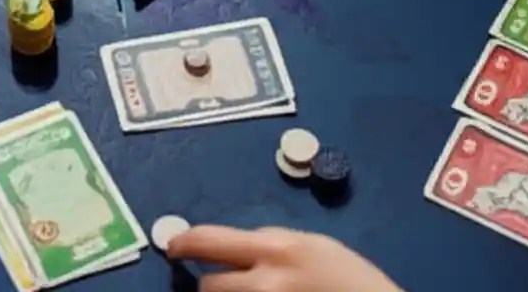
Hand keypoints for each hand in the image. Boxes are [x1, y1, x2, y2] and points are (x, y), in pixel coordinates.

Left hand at [168, 226, 402, 291]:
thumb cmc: (354, 281)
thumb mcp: (315, 246)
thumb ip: (274, 244)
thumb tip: (241, 245)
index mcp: (276, 250)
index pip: (210, 241)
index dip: (184, 244)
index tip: (173, 247)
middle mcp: (267, 282)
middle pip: (209, 285)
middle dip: (206, 283)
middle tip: (206, 281)